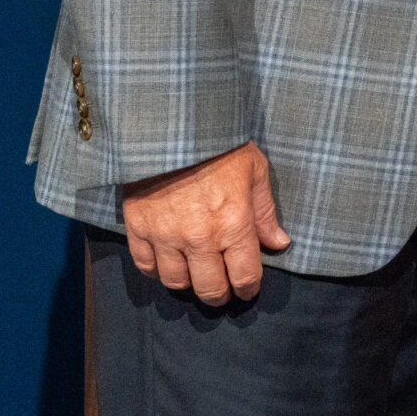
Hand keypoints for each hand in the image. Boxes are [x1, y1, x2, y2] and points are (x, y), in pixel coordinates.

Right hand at [120, 141, 291, 304]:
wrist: (171, 121)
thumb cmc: (218, 142)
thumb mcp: (253, 169)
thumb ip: (265, 212)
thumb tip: (278, 243)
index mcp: (233, 223)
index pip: (244, 276)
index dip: (248, 288)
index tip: (247, 288)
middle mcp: (200, 236)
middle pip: (210, 288)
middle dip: (220, 294)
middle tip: (222, 287)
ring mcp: (165, 234)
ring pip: (176, 282)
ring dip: (189, 282)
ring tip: (196, 273)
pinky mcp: (138, 226)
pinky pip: (146, 266)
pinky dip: (157, 269)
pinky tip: (168, 261)